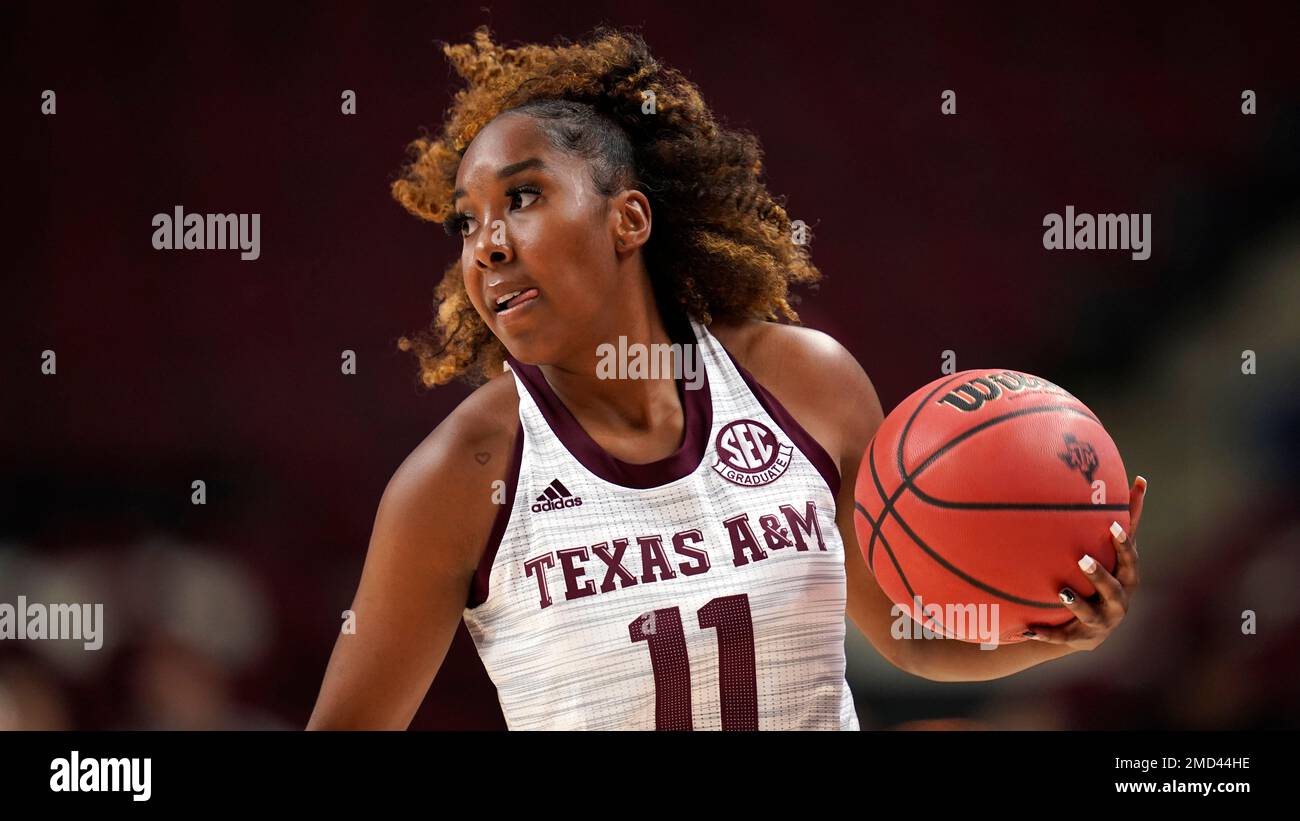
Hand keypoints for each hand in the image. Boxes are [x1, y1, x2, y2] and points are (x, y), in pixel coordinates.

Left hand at [1023, 475, 1146, 650]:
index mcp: (1126, 578)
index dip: (1124, 545)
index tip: (1112, 527)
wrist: (1087, 627)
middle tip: (1082, 559)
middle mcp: (1118, 602)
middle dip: (1100, 575)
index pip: (1129, 560)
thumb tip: (1139, 478)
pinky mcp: (1079, 638)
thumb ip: (1124, 520)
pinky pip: (1060, 636)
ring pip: (1090, 614)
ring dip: (1076, 603)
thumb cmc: (1103, 577)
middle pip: (1113, 588)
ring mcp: (1100, 622)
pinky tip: (1027, 628)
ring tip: (1060, 591)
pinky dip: (1045, 632)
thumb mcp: (1112, 552)